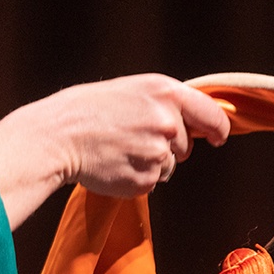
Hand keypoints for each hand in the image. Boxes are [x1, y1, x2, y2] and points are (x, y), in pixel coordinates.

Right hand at [0, 74, 231, 228]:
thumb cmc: (87, 110)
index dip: (217, 129)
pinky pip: (152, 182)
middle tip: (132, 137)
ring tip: (118, 149)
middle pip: (186, 145)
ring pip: (168, 166)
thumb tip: (194, 120)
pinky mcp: (147, 179)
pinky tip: (114, 164)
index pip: (211, 115)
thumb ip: (163, 103)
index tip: (217, 138)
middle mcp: (168, 121)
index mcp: (165, 92)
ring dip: (150, 162)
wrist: (56, 137)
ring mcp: (159, 152)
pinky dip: (136, 177)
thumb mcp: (130, 91)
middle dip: (167, 146)